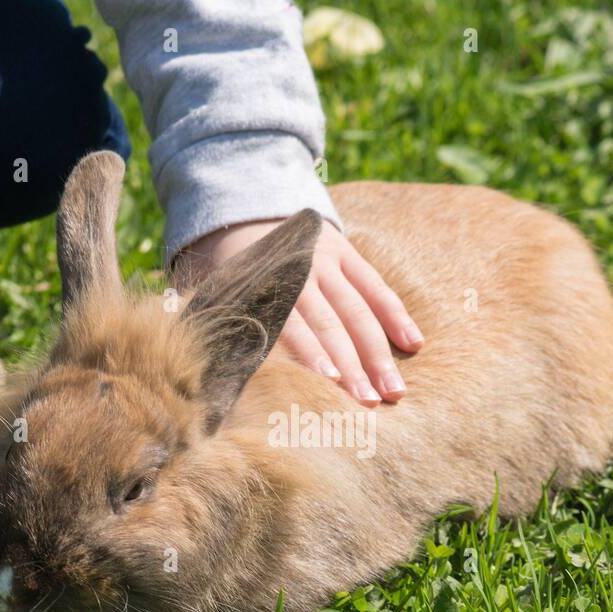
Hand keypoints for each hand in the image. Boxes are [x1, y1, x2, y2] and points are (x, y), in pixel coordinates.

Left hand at [176, 218, 422, 404]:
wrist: (244, 207)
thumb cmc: (225, 271)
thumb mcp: (208, 292)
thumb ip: (207, 325)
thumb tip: (198, 373)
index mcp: (262, 286)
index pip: (290, 325)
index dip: (311, 353)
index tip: (330, 383)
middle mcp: (299, 272)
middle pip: (330, 324)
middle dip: (353, 365)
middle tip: (370, 403)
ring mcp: (327, 261)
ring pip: (357, 310)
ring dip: (378, 353)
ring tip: (394, 391)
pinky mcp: (348, 252)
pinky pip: (376, 286)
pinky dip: (395, 314)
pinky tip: (413, 344)